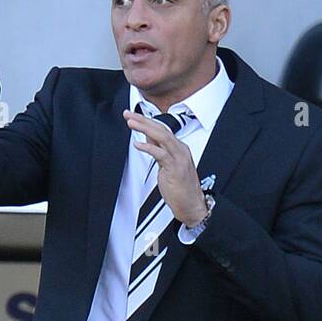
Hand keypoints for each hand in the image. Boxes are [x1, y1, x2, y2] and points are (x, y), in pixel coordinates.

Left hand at [122, 110, 207, 225]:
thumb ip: (159, 150)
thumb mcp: (167, 165)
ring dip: (145, 128)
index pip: (161, 129)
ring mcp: (178, 158)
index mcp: (179, 148)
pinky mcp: (175, 168)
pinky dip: (148, 147)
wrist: (192, 206)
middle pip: (161, 128)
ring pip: (161, 136)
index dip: (146, 121)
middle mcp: (180, 150)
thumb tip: (149, 138)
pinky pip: (160, 153)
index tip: (133, 116)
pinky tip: (138, 144)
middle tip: (129, 114)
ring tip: (131, 123)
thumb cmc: (181, 189)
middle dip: (143, 120)